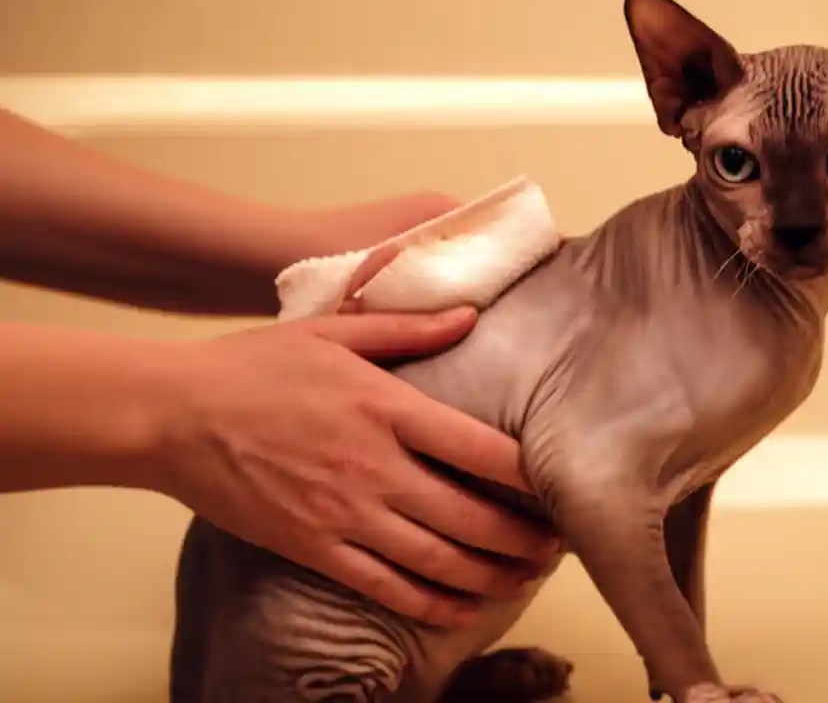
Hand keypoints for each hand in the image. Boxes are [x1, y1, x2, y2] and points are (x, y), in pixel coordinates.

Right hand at [151, 307, 557, 625]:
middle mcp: (373, 467)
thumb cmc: (253, 366)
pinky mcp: (312, 547)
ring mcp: (342, 514)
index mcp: (385, 408)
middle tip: (557, 546)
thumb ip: (408, 329)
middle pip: (470, 516)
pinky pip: (384, 586)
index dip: (530, 473)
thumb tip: (471, 314)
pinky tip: (464, 608)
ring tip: (525, 579)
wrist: (170, 414)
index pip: (479, 448)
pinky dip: (431, 603)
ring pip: (436, 560)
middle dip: (523, 538)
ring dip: (490, 576)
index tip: (561, 483)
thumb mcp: (333, 331)